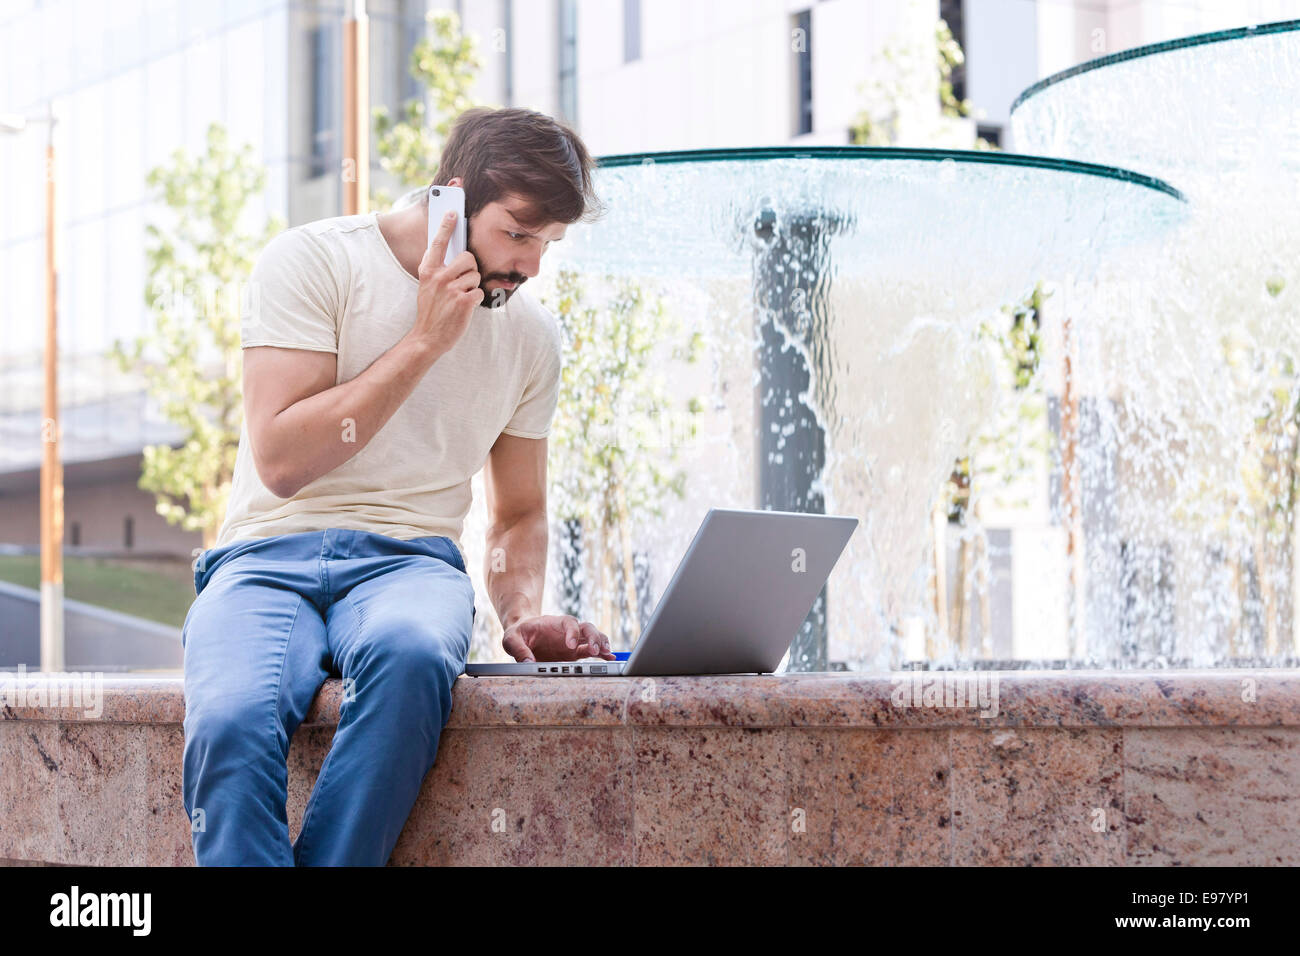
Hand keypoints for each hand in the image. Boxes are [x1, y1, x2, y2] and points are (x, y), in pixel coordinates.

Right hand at [409, 210, 482, 356]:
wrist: (428, 337)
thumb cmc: (431, 310)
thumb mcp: (427, 286)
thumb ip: (437, 269)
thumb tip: (451, 252)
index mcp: (428, 271)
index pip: (438, 243)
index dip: (446, 226)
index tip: (452, 212)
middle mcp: (438, 277)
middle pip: (467, 258)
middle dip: (471, 269)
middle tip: (463, 281)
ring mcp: (451, 289)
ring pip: (476, 276)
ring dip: (473, 286)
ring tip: (461, 297)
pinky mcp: (463, 301)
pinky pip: (480, 291)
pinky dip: (476, 299)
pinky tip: (464, 307)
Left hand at [502, 615, 615, 662]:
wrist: (523, 635)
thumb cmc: (518, 633)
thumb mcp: (511, 639)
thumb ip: (518, 648)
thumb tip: (528, 662)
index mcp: (554, 623)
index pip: (569, 623)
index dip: (572, 632)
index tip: (570, 645)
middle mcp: (568, 631)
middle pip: (587, 628)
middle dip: (594, 637)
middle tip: (595, 650)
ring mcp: (573, 642)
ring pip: (594, 638)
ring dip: (601, 644)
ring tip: (607, 654)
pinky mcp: (575, 653)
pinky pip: (592, 652)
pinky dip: (602, 655)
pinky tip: (610, 659)